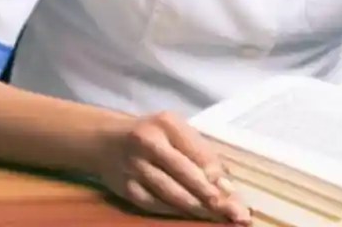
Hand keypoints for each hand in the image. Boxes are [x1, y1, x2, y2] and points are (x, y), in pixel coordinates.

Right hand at [95, 111, 250, 224]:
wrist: (103, 141)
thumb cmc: (152, 136)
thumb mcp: (176, 133)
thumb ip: (202, 155)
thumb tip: (228, 188)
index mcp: (166, 124)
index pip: (200, 154)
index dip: (220, 179)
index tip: (238, 198)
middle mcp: (147, 142)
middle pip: (186, 175)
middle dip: (213, 198)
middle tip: (236, 216)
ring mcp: (134, 166)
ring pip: (172, 194)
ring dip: (198, 210)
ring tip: (218, 219)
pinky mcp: (125, 187)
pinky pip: (155, 204)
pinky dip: (175, 212)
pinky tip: (190, 217)